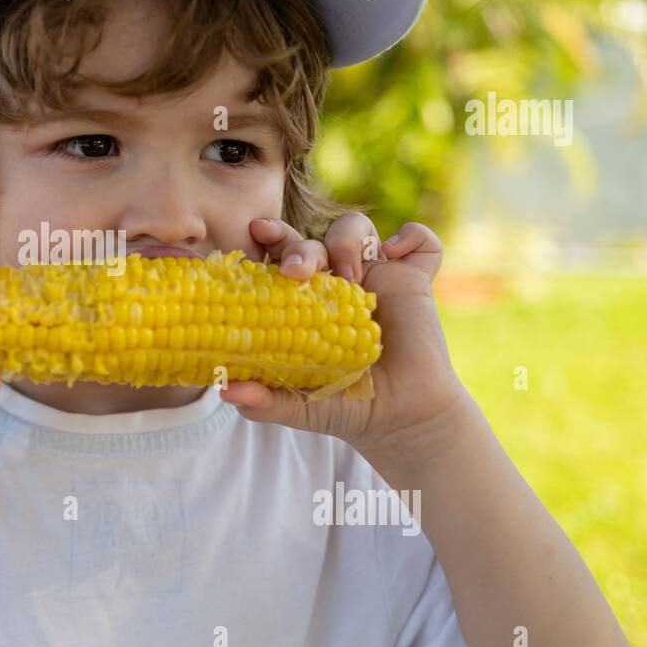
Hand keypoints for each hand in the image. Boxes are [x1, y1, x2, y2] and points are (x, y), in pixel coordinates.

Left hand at [225, 214, 469, 465]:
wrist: (402, 418)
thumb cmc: (346, 407)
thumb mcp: (300, 407)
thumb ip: (263, 401)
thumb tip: (225, 391)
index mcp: (302, 300)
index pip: (279, 257)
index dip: (269, 239)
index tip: (256, 234)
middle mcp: (335, 282)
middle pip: (312, 241)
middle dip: (300, 246)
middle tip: (296, 270)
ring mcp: (374, 276)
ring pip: (355, 227)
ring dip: (345, 241)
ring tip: (349, 276)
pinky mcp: (414, 280)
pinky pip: (421, 243)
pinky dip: (412, 236)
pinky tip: (396, 251)